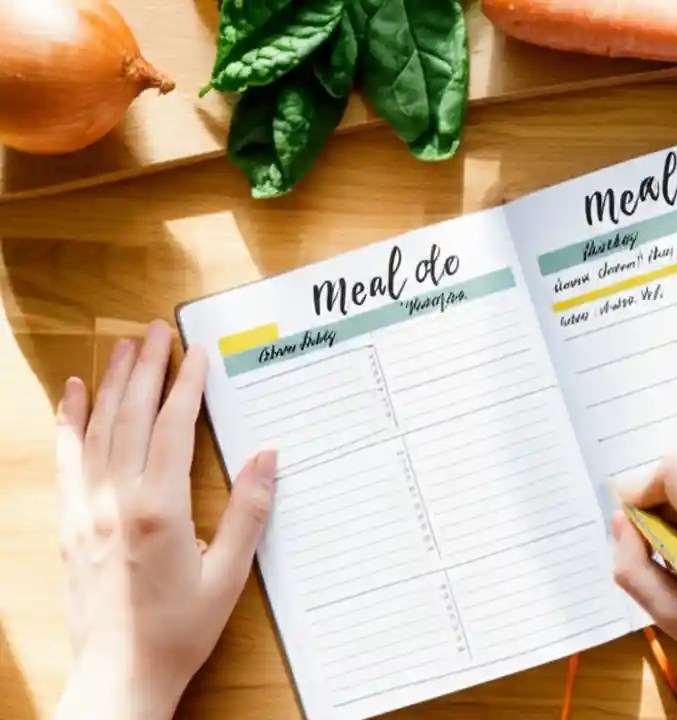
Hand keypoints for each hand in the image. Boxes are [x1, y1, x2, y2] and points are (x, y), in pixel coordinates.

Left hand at [54, 321, 277, 719]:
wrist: (120, 675)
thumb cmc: (179, 631)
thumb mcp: (228, 576)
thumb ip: (249, 512)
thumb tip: (267, 456)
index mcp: (158, 512)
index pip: (172, 430)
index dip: (186, 387)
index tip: (196, 354)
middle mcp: (115, 502)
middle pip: (130, 418)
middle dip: (146, 369)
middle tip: (157, 330)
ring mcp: (86, 510)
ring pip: (97, 430)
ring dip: (111, 383)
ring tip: (123, 347)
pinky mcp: (70, 523)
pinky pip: (69, 458)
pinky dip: (71, 421)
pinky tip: (75, 394)